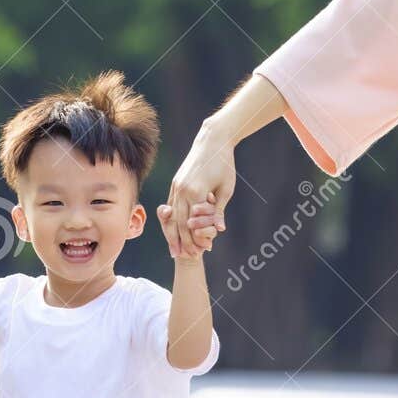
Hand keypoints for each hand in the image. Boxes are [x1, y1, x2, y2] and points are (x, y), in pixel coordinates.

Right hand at [164, 127, 234, 258]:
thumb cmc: (224, 164)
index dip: (195, 240)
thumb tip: (219, 230)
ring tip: (174, 248)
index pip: (192, 224)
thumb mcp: (226, 189)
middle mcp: (182, 190)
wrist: (213, 140)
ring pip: (172, 215)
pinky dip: (172, 219)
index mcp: (196, 192)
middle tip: (184, 257)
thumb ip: (219, 210)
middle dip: (181, 242)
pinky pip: (171, 205)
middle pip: (179, 223)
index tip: (199, 254)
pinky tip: (173, 228)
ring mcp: (176, 185)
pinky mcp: (175, 182)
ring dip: (173, 233)